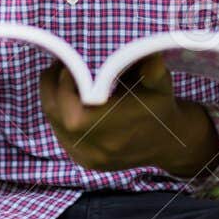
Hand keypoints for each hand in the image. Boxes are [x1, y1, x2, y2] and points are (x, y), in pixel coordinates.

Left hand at [39, 53, 218, 175]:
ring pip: (53, 122)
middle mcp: (94, 146)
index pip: (67, 100)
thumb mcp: (160, 86)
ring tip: (60, 78)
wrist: (167, 143)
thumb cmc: (159, 107)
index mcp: (107, 128)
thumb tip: (151, 57)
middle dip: (52, 85)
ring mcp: (87, 157)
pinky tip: (67, 99)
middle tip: (58, 65)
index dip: (62, 79)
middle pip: (53, 110)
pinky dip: (59, 115)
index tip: (67, 60)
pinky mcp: (84, 161)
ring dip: (52, 98)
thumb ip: (152, 72)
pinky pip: (60, 134)